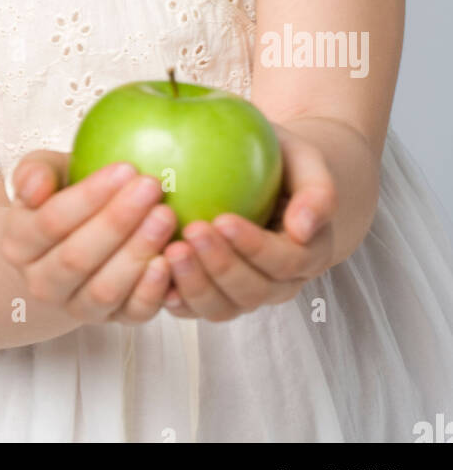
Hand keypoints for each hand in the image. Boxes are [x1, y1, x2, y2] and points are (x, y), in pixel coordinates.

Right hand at [1, 150, 179, 324]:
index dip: (89, 197)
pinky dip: (152, 291)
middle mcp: (41, 283)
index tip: (126, 168)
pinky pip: (131, 313)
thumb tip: (36, 187)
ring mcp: (76, 307)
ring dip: (137, 253)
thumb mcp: (43, 174)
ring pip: (104, 290)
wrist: (70, 244)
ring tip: (166, 216)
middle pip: (77, 258)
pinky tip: (169, 260)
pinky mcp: (112, 320)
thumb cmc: (61, 197)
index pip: (51, 221)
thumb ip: (34, 173)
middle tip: (152, 187)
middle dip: (117, 221)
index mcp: (18, 243)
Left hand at [159, 122, 337, 321]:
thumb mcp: (307, 161)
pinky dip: (173, 297)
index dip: (253, 247)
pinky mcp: (212, 295)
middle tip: (190, 231)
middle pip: (252, 292)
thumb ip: (318, 190)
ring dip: (195, 285)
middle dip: (220, 266)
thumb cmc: (284, 162)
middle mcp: (277, 283)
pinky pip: (193, 308)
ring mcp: (243, 294)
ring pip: (222, 308)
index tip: (222, 220)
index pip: (284, 261)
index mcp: (306, 254)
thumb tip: (303, 228)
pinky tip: (152, 271)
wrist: (267, 179)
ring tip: (169, 252)